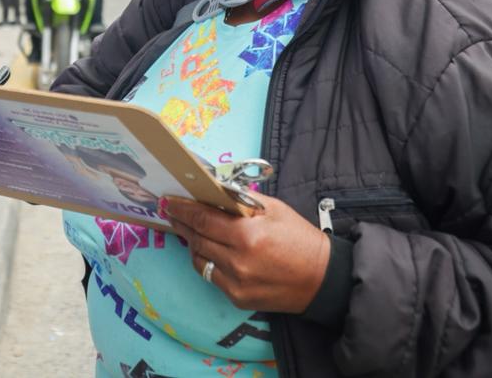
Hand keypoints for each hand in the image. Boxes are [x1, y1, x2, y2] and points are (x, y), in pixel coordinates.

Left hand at [162, 193, 329, 313]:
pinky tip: (208, 250)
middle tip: (172, 212)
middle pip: (197, 239)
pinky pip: (211, 276)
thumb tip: (216, 192)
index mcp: (247, 235)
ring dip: (192, 243)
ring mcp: (236, 283)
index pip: (203, 220)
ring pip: (199, 259)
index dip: (183, 210)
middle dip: (182, 224)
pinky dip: (207, 261)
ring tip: (188, 230)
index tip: (169, 202)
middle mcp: (238, 261)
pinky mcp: (237, 298)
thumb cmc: (300, 239)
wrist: (322, 280)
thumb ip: (243, 201)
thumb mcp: (275, 210)